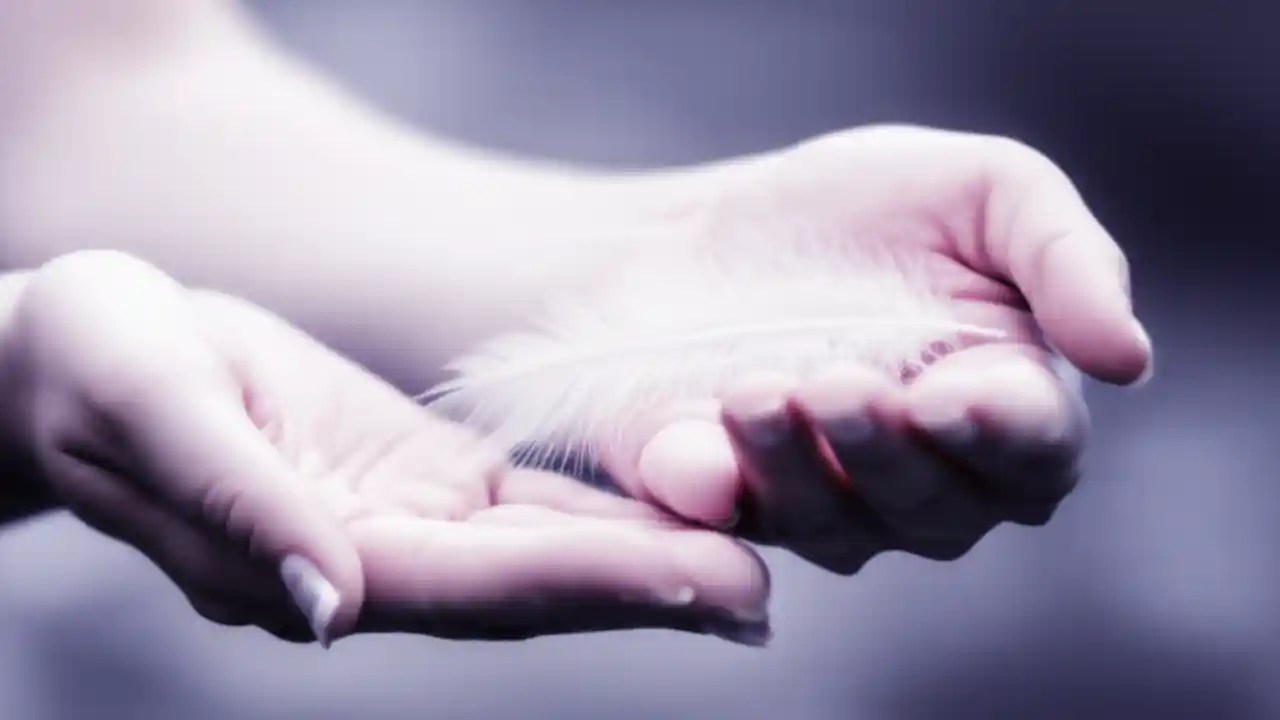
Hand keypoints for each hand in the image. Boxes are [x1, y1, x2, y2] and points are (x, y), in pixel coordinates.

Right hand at [0, 251, 768, 644]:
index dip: (597, 586)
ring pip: (538, 554)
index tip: (710, 584)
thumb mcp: (155, 409)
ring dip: (641, 559)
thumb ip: (241, 510)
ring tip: (750, 560)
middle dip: (649, 587)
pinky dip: (596, 512)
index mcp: (312, 559)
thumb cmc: (95, 366)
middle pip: (529, 588)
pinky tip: (668, 507)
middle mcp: (371, 564)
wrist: (76, 354)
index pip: (476, 587)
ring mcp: (400, 527)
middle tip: (766, 590)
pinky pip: (517, 506)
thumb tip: (328, 609)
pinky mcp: (416, 480)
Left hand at [598, 125, 1152, 570]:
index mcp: (1007, 406)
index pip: (1036, 453)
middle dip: (885, 450)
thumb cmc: (861, 208)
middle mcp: (928, 477)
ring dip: (798, 469)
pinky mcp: (736, 503)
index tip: (951, 396)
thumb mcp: (983, 188)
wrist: (714, 227)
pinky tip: (694, 457)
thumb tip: (1128, 358)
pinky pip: (731, 528)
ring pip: (836, 529)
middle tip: (839, 382)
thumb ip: (1066, 258)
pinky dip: (715, 499)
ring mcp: (830, 503)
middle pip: (935, 506)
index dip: (1003, 436)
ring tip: (755, 391)